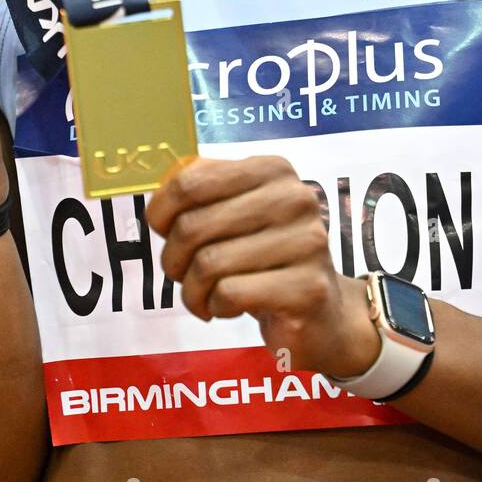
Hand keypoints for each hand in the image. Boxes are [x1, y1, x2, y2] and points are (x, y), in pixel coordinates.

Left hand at [146, 155, 381, 379]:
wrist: (321, 312)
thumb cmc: (266, 258)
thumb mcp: (236, 212)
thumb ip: (202, 192)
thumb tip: (160, 199)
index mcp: (273, 169)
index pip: (191, 181)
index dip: (161, 212)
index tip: (163, 232)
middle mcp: (295, 198)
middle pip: (193, 226)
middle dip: (174, 260)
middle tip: (183, 275)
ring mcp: (306, 242)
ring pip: (208, 263)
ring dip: (193, 291)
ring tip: (204, 297)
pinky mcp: (307, 288)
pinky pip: (230, 293)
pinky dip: (216, 307)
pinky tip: (228, 308)